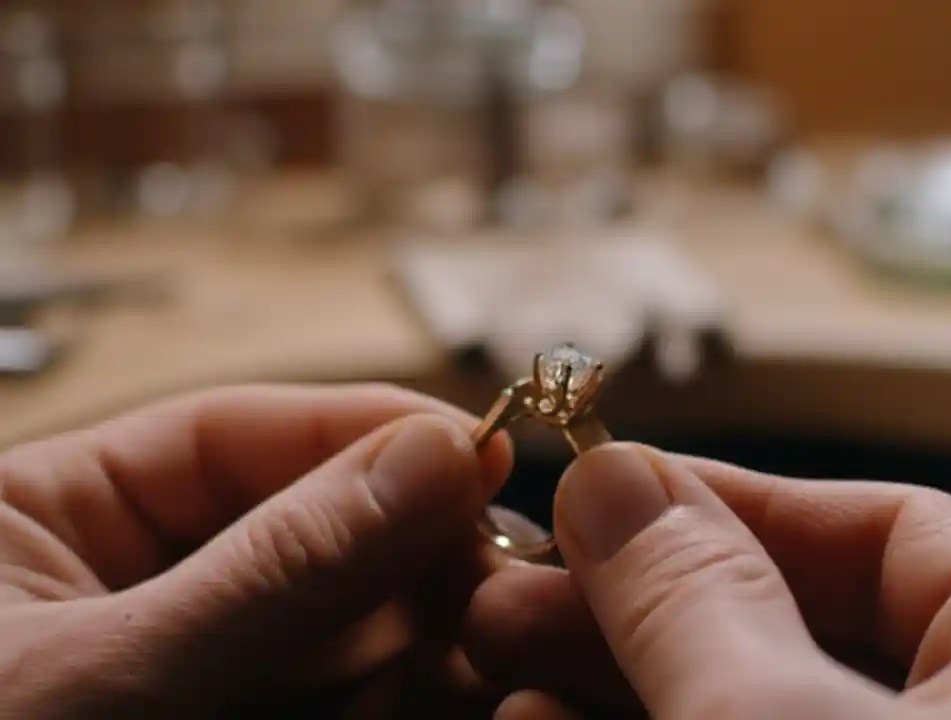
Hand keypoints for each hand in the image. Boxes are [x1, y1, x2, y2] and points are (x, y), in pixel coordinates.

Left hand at [0, 384, 513, 717]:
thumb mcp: (109, 684)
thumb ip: (279, 566)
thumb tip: (433, 455)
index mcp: (53, 519)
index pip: (235, 435)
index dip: (366, 431)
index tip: (481, 449)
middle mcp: (137, 588)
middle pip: (312, 525)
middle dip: (411, 545)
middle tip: (501, 573)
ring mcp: (202, 672)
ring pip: (348, 620)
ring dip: (428, 629)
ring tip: (496, 645)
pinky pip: (348, 697)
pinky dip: (406, 696)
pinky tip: (461, 693)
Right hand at [467, 444, 950, 719]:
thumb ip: (696, 595)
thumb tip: (611, 476)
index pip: (886, 530)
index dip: (724, 502)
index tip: (595, 495)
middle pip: (801, 626)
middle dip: (639, 608)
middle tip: (507, 591)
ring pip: (760, 710)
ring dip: (621, 683)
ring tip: (498, 663)